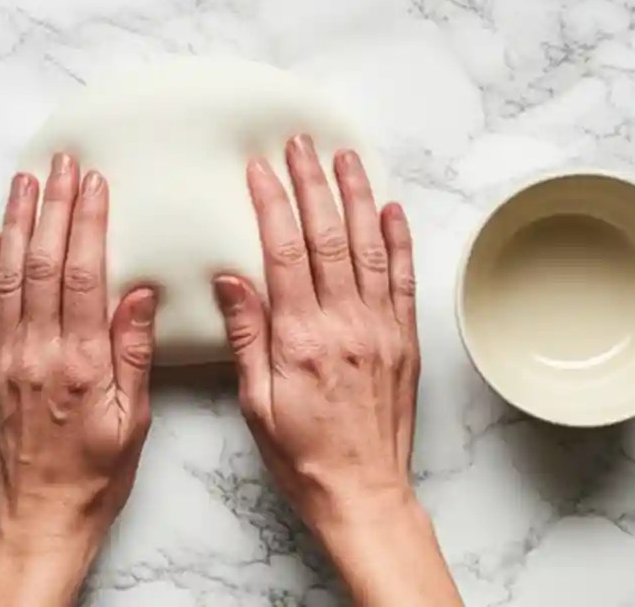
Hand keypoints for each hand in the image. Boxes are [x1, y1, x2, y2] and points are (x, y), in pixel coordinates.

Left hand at [0, 154, 156, 606]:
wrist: (39, 517)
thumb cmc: (95, 474)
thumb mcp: (133, 420)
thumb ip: (133, 353)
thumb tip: (141, 292)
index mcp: (79, 363)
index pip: (82, 274)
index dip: (87, 222)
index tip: (95, 182)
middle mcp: (35, 352)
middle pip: (41, 263)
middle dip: (52, 206)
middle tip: (61, 162)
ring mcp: (4, 359)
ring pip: (6, 276)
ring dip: (14, 223)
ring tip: (24, 180)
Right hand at [213, 135, 459, 605]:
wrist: (363, 492)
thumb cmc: (303, 455)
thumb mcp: (256, 403)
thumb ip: (247, 336)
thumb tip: (230, 279)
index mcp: (301, 338)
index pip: (284, 252)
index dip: (271, 204)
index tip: (260, 168)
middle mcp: (345, 324)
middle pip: (328, 237)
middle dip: (313, 184)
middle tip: (301, 142)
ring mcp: (380, 329)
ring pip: (369, 247)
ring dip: (357, 197)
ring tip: (346, 157)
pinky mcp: (404, 340)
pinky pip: (403, 280)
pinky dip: (398, 241)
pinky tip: (390, 209)